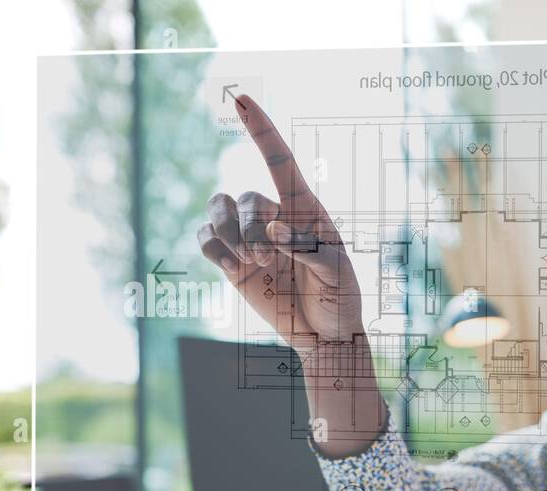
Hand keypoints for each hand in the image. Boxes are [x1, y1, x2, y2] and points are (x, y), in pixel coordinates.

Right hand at [197, 94, 361, 345]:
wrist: (326, 334)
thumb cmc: (341, 297)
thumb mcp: (338, 273)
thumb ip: (308, 249)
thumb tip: (272, 231)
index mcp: (306, 209)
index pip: (280, 161)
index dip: (261, 131)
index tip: (242, 100)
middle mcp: (274, 216)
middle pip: (246, 200)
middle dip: (252, 230)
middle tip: (270, 262)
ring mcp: (249, 237)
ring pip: (218, 208)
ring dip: (228, 233)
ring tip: (252, 264)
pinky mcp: (232, 261)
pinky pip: (205, 237)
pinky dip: (212, 247)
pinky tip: (234, 267)